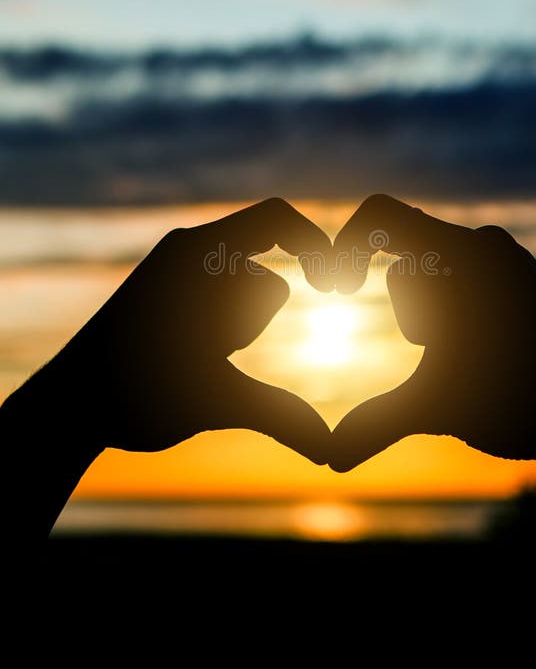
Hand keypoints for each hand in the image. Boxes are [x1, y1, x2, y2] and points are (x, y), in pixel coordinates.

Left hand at [22, 198, 332, 462]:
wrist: (68, 405)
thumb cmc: (136, 395)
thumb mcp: (216, 401)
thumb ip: (280, 416)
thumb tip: (332, 451)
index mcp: (199, 253)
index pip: (275, 217)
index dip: (314, 244)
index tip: (334, 285)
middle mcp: (187, 251)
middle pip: (262, 276)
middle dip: (253, 322)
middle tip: (212, 357)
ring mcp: (176, 270)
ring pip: (244, 294)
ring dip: (236, 330)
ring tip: (193, 359)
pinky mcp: (168, 291)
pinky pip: (221, 301)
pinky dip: (222, 329)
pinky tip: (189, 358)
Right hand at [329, 195, 535, 482]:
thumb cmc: (521, 403)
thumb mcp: (438, 407)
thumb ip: (375, 423)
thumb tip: (329, 458)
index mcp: (462, 254)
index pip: (381, 213)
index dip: (343, 244)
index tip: (337, 291)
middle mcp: (487, 245)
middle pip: (406, 262)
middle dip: (408, 314)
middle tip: (437, 354)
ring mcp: (508, 262)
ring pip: (435, 276)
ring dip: (432, 320)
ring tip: (467, 360)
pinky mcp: (523, 281)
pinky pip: (464, 282)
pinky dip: (454, 318)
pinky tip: (482, 356)